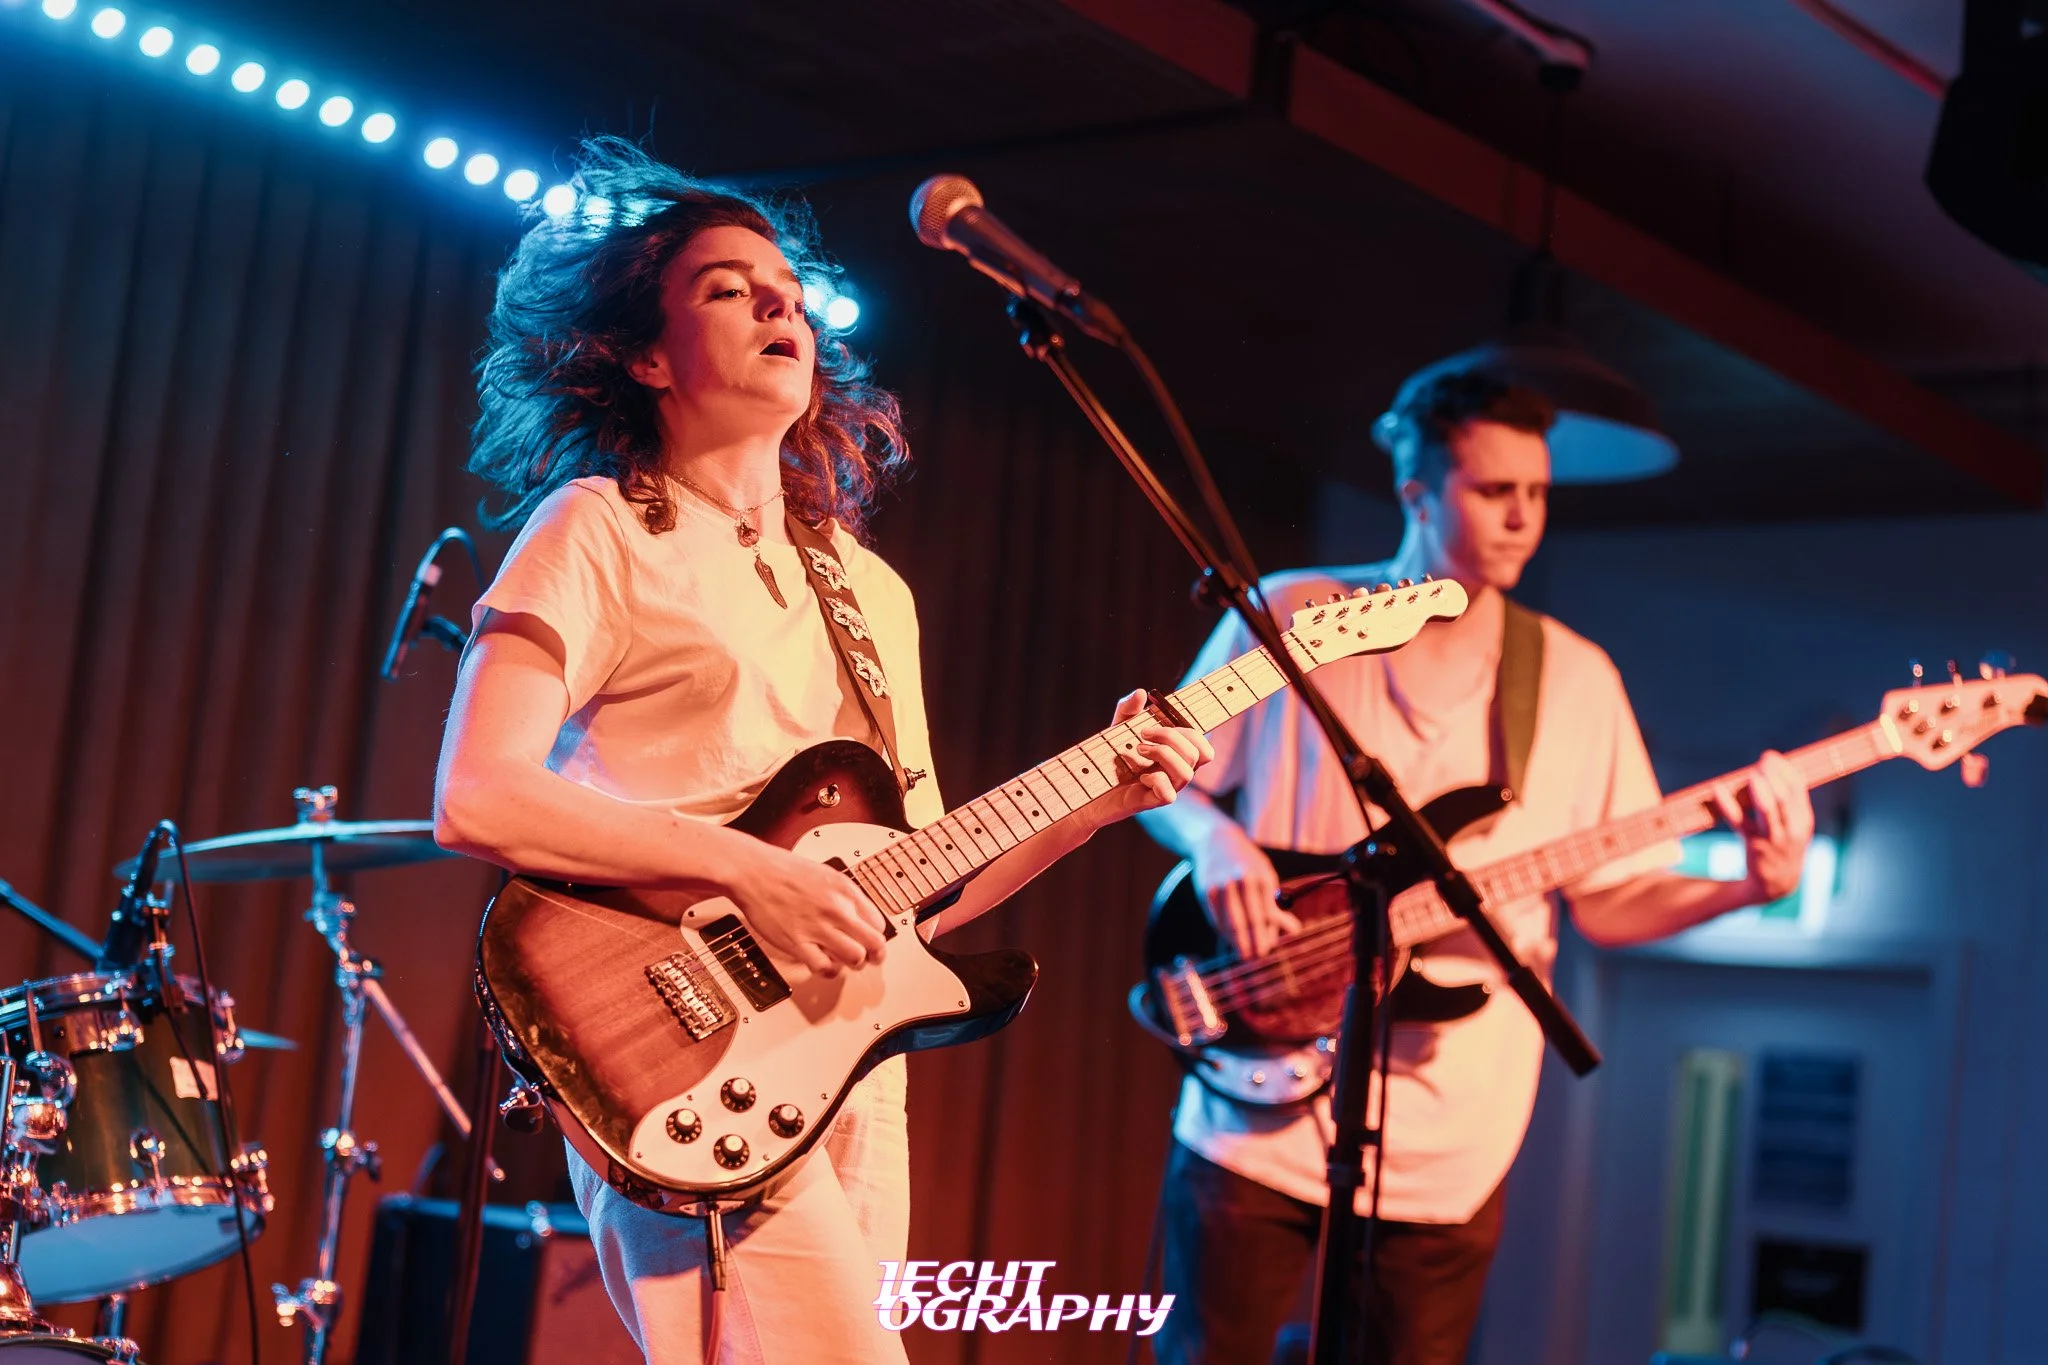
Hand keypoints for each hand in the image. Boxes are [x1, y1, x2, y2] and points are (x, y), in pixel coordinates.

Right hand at [726, 840, 889, 976]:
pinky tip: (825, 964)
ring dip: (852, 964)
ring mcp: (817, 927)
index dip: (876, 936)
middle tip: (869, 958)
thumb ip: (845, 896)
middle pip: (874, 944)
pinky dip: (829, 971)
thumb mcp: (826, 874)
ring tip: (844, 960)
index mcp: (845, 890)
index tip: (871, 940)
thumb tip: (859, 916)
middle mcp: (835, 909)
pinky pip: (824, 968)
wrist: (752, 871)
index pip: (879, 923)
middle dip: (874, 955)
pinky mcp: (797, 943)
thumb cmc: (784, 871)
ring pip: (855, 958)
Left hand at [1084, 689, 1213, 828]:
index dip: (1191, 732)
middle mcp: (1175, 772)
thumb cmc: (1109, 755)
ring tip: (1138, 749)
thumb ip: (1128, 708)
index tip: (1163, 721)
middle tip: (1143, 733)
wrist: (1088, 783)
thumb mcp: (1118, 726)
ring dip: (1162, 754)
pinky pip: (1168, 793)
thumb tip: (1141, 693)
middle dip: (1171, 737)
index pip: (1203, 747)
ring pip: (1187, 773)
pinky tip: (1139, 777)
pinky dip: (1154, 779)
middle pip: (1198, 755)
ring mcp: (1167, 787)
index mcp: (1175, 755)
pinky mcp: (1153, 801)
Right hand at [1191, 824, 1299, 959]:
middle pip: (1247, 920)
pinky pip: (1216, 918)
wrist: (1215, 841)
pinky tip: (1230, 940)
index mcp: (1261, 876)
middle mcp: (1240, 880)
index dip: (1266, 934)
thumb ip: (1276, 904)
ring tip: (1244, 954)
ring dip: (1237, 941)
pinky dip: (1223, 932)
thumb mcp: (1265, 876)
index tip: (1268, 950)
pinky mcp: (1206, 891)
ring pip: (1230, 922)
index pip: (1266, 913)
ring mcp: (1221, 885)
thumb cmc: (1247, 863)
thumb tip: (1294, 930)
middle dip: (1252, 942)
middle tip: (1256, 957)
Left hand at [1710, 750, 1813, 904]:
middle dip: (1773, 775)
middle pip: (1784, 796)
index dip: (1785, 769)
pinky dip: (1728, 805)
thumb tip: (1768, 768)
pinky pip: (1740, 823)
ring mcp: (1773, 838)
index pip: (1798, 788)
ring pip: (1768, 810)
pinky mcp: (1754, 846)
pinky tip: (1717, 790)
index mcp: (1803, 819)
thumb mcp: (1794, 825)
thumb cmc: (1783, 845)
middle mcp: (1792, 828)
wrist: (1777, 884)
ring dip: (1760, 789)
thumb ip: (1786, 801)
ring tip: (1751, 774)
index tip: (1771, 756)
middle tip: (1761, 760)